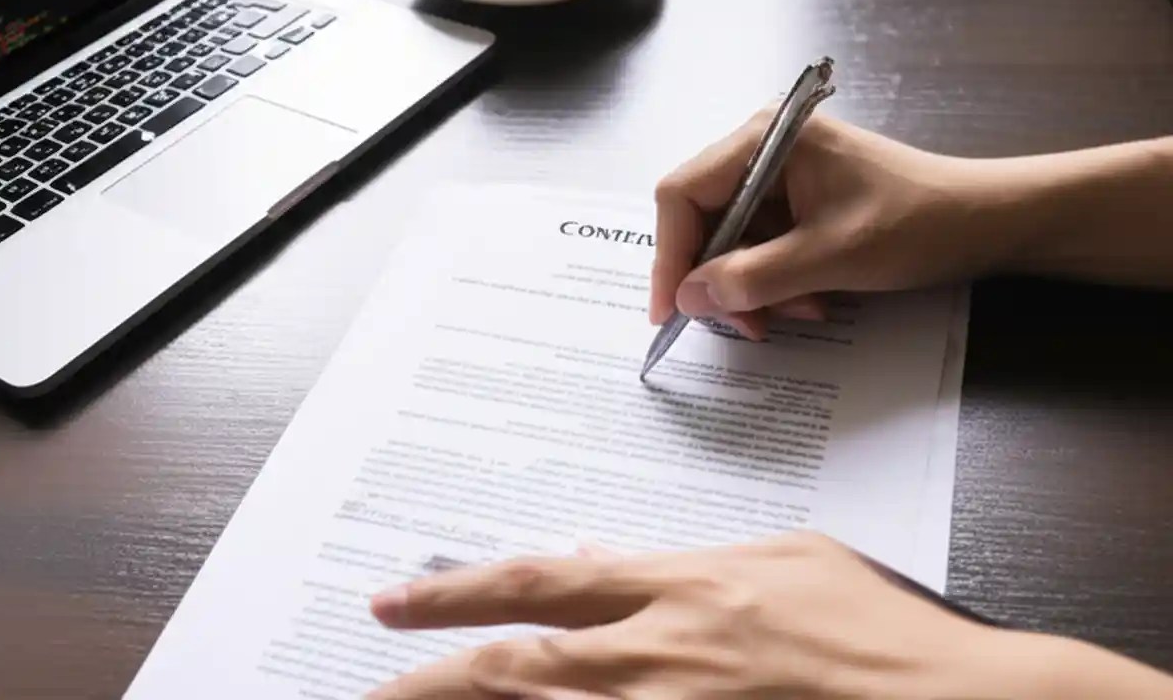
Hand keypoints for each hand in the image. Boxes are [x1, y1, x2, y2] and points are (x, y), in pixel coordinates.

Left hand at [365, 532, 1036, 699]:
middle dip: (430, 676)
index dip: (459, 589)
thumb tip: (626, 568)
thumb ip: (695, 563)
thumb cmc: (879, 631)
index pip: (542, 582)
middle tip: (368, 686)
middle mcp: (662, 652)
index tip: (397, 599)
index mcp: (682, 585)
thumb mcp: (785, 560)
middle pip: (517, 664)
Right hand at [649, 110, 1021, 337]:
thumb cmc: (915, 225)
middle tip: (748, 324)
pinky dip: (778, 280)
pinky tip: (812, 298)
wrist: (987, 222)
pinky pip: (764, 244)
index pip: (682, 195)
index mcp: (764, 139)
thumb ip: (751, 279)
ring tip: (800, 310)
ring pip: (733, 240)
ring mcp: (783, 172)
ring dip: (756, 286)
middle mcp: (764, 147)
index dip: (670, 256)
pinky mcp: (801, 198)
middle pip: (704, 219)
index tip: (670, 312)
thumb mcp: (827, 259)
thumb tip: (687, 298)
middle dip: (723, 278)